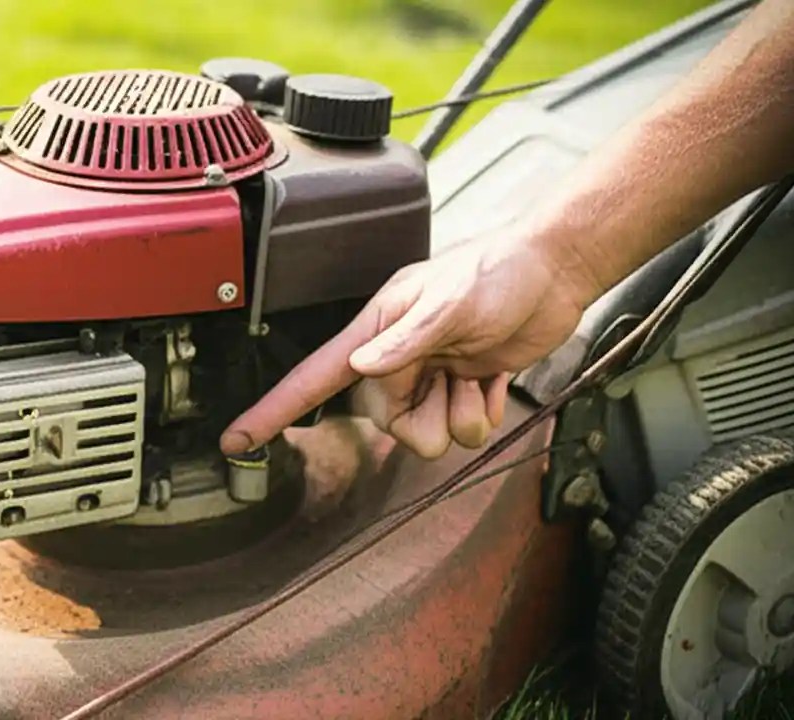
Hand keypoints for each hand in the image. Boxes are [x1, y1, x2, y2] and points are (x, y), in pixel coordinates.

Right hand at [221, 227, 594, 458]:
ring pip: (427, 432)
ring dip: (458, 414)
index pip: (315, 376)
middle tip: (453, 378)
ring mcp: (430, 374)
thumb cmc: (498, 271)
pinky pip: (459, 430)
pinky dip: (480, 410)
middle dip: (424, 415)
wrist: (554, 274)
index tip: (238, 438)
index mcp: (378, 329)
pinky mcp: (460, 386)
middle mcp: (398, 356)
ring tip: (476, 375)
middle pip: (386, 419)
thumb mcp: (450, 301)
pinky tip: (491, 379)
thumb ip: (407, 339)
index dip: (274, 409)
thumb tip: (362, 366)